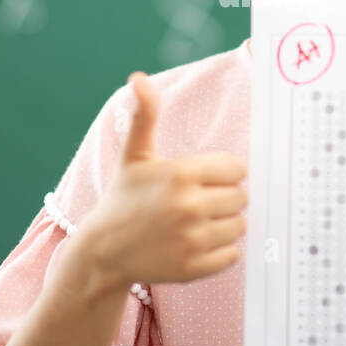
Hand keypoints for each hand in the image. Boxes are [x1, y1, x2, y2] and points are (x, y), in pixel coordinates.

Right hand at [80, 72, 248, 288]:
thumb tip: (139, 78)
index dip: (224, 173)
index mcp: (181, 173)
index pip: (238, 169)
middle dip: (225, 198)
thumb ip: (144, 115)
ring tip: (197, 223)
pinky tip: (196, 243)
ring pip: (240, 226)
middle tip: (199, 202)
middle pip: (242, 197)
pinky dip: (220, 251)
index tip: (203, 180)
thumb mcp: (134, 155)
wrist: (103, 251)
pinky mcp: (194, 267)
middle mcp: (190, 205)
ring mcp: (193, 239)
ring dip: (225, 224)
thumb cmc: (123, 198)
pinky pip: (232, 255)